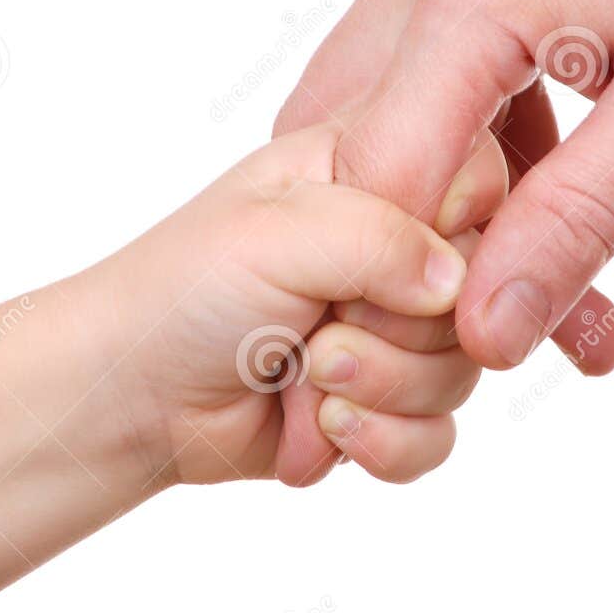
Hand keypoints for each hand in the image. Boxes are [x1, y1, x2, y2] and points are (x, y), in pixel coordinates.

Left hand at [83, 122, 506, 486]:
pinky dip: (378, 444)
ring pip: (462, 372)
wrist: (133, 398)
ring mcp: (399, 326)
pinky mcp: (392, 400)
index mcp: (377, 169)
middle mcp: (399, 244)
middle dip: (392, 335)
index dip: (444, 238)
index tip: (373, 268)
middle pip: (477, 294)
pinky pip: (439, 436)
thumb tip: (457, 283)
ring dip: (375, 392)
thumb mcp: (277, 236)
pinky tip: (319, 430)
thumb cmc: (184, 293)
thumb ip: (378, 239)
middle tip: (315, 334)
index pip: (480, 184)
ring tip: (301, 378)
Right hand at [277, 0, 613, 370]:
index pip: (369, 184)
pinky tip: (558, 177)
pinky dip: (478, 124)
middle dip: (394, 244)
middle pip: (341, 134)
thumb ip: (575, 223)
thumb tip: (486, 336)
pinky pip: (445, 39)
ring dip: (446, 189)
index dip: (396, 289)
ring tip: (548, 274)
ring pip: (393, 89)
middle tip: (476, 322)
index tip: (454, 360)